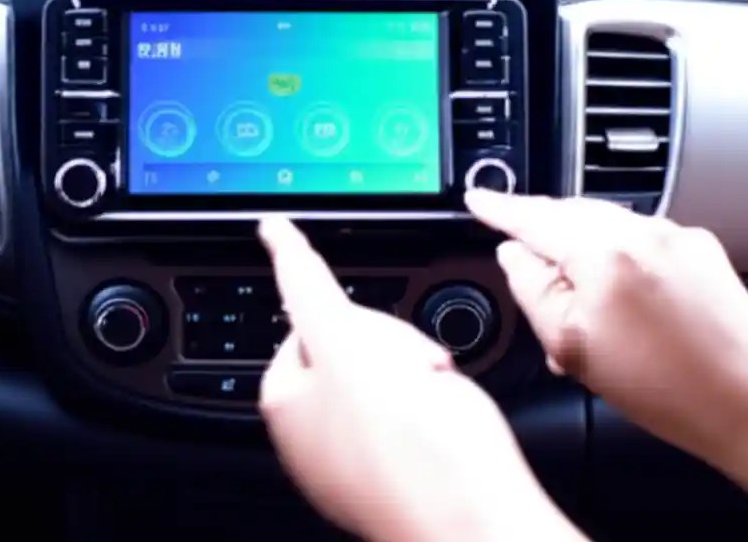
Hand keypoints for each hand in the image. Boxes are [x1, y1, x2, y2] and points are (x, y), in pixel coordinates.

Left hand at [257, 217, 583, 541]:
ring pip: (388, 387)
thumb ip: (307, 284)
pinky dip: (436, 414)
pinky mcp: (395, 481)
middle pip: (350, 353)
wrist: (473, 516)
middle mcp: (308, 440)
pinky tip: (451, 423)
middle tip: (417, 364)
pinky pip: (415, 424)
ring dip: (417, 377)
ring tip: (440, 394)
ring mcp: (351, 465)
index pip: (304, 322)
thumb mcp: (346, 336)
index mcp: (283, 401)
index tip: (376, 326)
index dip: (349, 314)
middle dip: (390, 347)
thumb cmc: (409, 437)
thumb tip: (274, 233)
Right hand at [465, 189, 747, 459]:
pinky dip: (619, 263)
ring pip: (607, 228)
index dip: (500, 207)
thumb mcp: (571, 346)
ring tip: (580, 314)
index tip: (478, 198)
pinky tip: (620, 309)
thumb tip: (514, 255)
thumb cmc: (665, 387)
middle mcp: (643, 231)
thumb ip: (532, 290)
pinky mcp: (702, 250)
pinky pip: (642, 242)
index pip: (534, 216)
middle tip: (525, 271)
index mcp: (603, 252)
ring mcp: (677, 237)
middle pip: (571, 215)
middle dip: (543, 235)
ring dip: (582, 254)